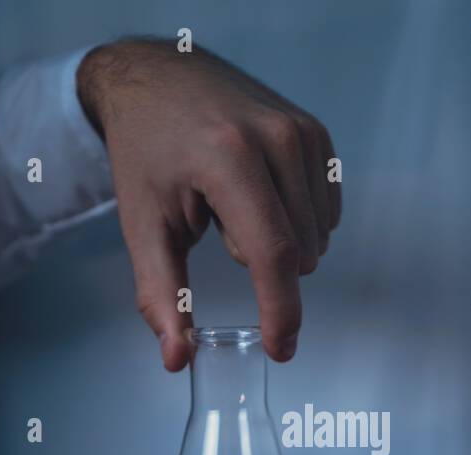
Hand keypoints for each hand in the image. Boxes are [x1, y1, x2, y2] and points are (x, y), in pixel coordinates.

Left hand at [76, 37, 340, 370]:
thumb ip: (163, 296)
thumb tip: (179, 359)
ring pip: (316, 239)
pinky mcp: (318, 134)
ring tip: (235, 201)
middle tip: (215, 220)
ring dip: (278, 241)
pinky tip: (261, 193)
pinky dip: (296, 221)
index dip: (280, 311)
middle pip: (297, 254)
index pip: (272, 253)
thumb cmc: (146, 152)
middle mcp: (275, 139)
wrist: (158, 79)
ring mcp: (302, 133)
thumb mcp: (143, 225)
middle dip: (259, 261)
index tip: (280, 349)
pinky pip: (326, 214)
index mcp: (228, 158)